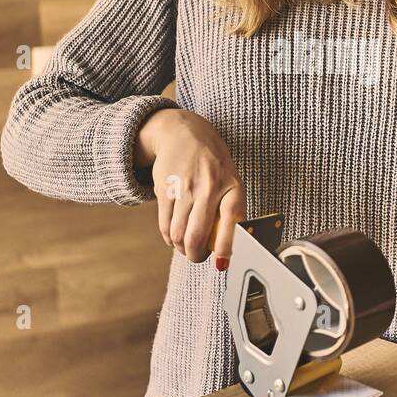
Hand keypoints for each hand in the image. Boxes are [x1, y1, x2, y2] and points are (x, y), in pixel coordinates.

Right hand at [136, 109, 246, 266]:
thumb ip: (230, 209)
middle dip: (195, 255)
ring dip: (180, 248)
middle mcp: (208, 186)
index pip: (231, 221)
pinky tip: (173, 236)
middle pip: (196, 235)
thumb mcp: (230, 179)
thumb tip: (225, 247)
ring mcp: (184, 188)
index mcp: (231, 185)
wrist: (183, 133)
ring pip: (178, 234)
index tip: (220, 264)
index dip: (225, 247)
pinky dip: (169, 237)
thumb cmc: (213, 162)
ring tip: (185, 247)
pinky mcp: (164, 189)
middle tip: (197, 257)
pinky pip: (165, 224)